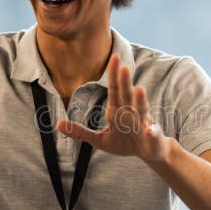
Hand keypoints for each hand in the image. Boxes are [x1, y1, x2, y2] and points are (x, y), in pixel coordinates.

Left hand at [57, 54, 171, 162]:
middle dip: (125, 82)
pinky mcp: (152, 137)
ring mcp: (143, 124)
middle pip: (127, 95)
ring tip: (139, 90)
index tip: (113, 57)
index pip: (115, 89)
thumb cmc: (125, 142)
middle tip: (123, 67)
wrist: (150, 152)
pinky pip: (152, 133)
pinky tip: (150, 130)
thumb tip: (58, 125)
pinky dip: (152, 131)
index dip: (113, 74)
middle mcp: (131, 112)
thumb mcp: (99, 140)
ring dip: (140, 101)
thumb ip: (80, 132)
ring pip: (141, 110)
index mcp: (117, 110)